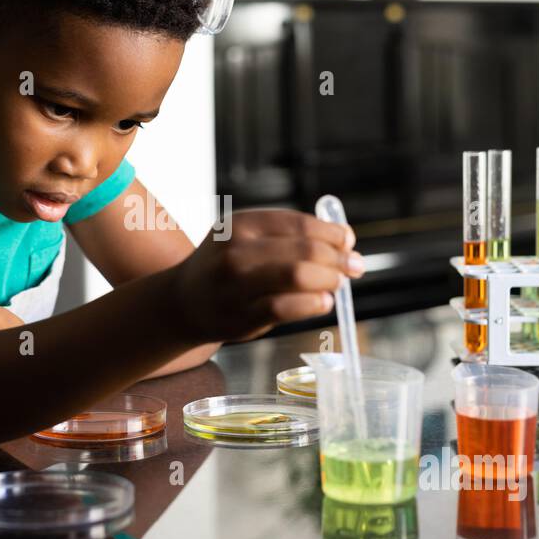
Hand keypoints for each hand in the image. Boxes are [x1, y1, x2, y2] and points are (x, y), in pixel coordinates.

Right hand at [169, 208, 361, 344]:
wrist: (183, 301)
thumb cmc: (227, 267)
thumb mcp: (245, 237)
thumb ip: (289, 237)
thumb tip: (346, 241)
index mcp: (242, 223)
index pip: (300, 223)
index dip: (332, 233)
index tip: (348, 242)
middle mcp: (236, 249)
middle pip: (305, 249)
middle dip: (338, 258)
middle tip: (354, 266)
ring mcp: (236, 283)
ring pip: (297, 275)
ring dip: (329, 280)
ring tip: (337, 284)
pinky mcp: (240, 314)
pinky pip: (286, 307)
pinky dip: (313, 304)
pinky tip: (324, 302)